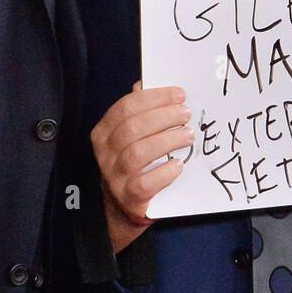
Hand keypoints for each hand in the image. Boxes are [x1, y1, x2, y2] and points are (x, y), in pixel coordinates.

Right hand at [90, 81, 190, 253]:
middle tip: (186, 114)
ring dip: (167, 140)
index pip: (125, 107)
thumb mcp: (131, 136)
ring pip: (137, 153)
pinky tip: (178, 165)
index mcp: (104, 132)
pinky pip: (144, 183)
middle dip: (163, 117)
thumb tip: (145, 84)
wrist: (123, 208)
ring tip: (188, 135)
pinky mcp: (128, 198)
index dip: (154, 98)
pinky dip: (163, 173)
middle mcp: (105, 153)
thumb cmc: (133, 165)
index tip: (179, 94)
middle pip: (131, 128)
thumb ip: (137, 112)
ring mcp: (114, 176)